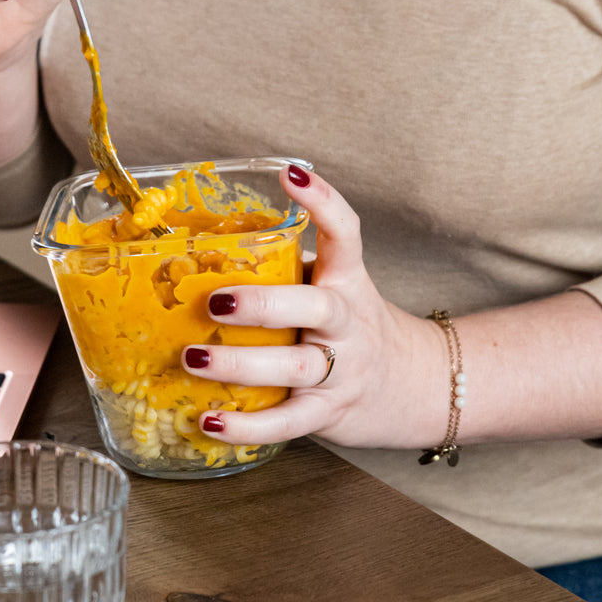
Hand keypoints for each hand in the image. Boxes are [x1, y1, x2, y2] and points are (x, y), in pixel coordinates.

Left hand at [183, 167, 449, 450]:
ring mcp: (342, 370)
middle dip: (264, 305)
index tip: (292, 174)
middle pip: (317, 309)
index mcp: (346, 281)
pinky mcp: (329, 413)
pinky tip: (208, 420)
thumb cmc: (345, 325)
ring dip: (241, 364)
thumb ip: (280, 268)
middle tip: (215, 302)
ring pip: (297, 367)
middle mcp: (348, 323)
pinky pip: (286, 422)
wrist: (409, 384)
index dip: (324, 202)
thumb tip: (192, 243)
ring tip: (194, 358)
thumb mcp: (327, 286)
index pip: (346, 234)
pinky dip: (246, 426)